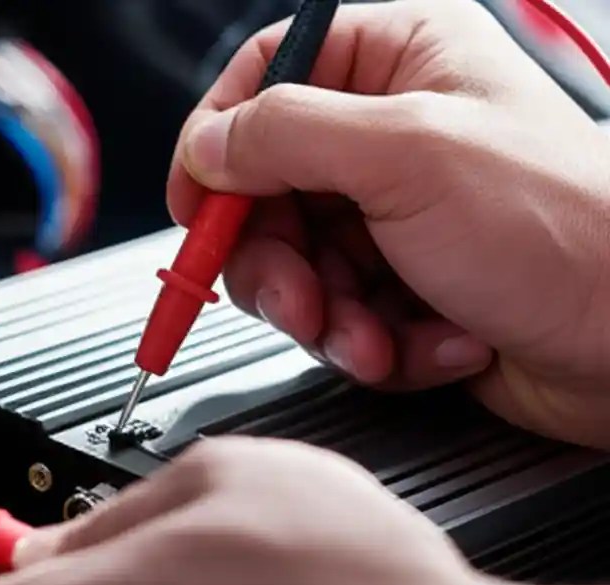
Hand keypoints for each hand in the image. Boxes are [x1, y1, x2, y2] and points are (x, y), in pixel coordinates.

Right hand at [168, 0, 609, 448]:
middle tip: (297, 300)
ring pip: (294, 264)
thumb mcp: (406, 155)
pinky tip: (423, 344)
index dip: (219, 144)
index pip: (265, 78)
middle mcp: (391, 133)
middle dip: (277, 262)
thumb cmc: (566, 229)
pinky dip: (370, 342)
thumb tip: (208, 145)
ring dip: (326, 316)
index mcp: (400, 59)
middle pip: (265, 188)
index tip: (199, 206)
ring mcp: (396, 213)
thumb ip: (287, 135)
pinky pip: (337, 314)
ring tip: (372, 336)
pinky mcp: (404, 284)